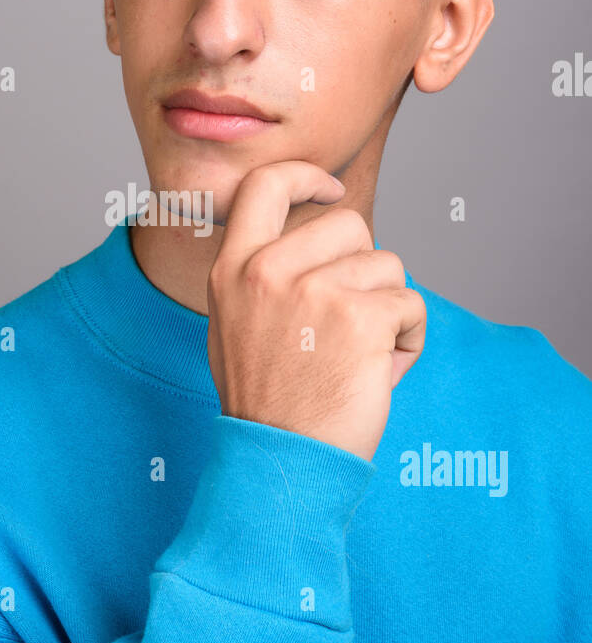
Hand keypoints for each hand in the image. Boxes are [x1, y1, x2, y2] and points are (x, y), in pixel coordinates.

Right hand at [206, 160, 426, 460]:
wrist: (280, 465)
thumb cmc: (268, 403)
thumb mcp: (237, 325)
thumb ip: (261, 275)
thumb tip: (313, 234)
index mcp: (232, 270)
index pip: (265, 185)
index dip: (306, 177)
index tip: (331, 192)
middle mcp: (267, 272)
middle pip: (350, 225)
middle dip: (367, 266)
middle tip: (351, 320)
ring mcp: (312, 292)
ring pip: (388, 267)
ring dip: (389, 310)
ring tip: (360, 357)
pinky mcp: (358, 319)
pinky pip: (411, 306)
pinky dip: (409, 340)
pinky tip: (380, 373)